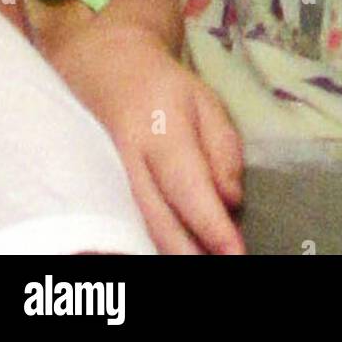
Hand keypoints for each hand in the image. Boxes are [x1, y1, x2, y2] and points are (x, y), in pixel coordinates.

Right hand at [51, 21, 245, 254]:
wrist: (108, 75)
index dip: (211, 225)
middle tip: (225, 266)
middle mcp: (130, 161)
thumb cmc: (166, 91)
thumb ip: (223, 148)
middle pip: (161, 220)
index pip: (188, 186)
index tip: (236, 251)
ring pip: (144, 231)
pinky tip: (184, 254)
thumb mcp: (206, 103)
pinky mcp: (105, 195)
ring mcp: (111, 181)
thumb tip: (231, 200)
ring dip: (178, 254)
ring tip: (209, 263)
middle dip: (194, 253)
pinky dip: (158, 247)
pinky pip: (132, 228)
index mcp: (161, 130)